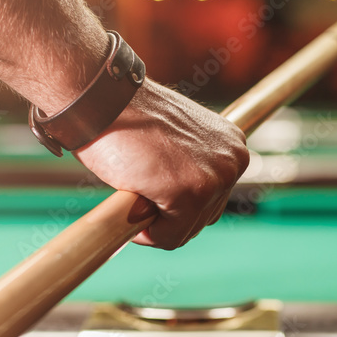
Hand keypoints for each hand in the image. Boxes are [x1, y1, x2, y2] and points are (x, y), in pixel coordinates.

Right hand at [74, 81, 249, 249]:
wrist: (103, 100)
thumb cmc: (127, 117)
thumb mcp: (172, 140)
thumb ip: (187, 165)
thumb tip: (179, 203)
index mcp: (231, 145)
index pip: (214, 198)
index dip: (178, 204)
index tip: (153, 192)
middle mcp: (233, 160)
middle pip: (204, 217)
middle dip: (169, 216)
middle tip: (139, 192)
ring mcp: (215, 178)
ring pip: (186, 231)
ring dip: (156, 223)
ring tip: (135, 189)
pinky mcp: (191, 193)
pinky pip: (169, 237)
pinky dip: (146, 232)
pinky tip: (131, 201)